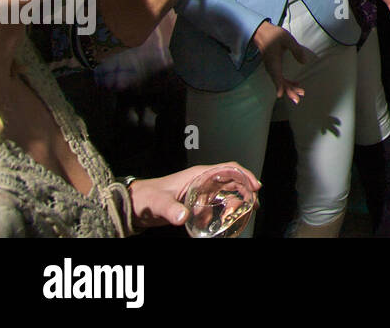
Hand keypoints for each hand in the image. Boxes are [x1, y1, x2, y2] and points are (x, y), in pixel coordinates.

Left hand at [127, 163, 260, 229]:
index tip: (256, 186)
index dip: (244, 175)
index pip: (228, 169)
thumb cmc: (146, 197)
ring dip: (237, 202)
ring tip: (244, 213)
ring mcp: (200, 192)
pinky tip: (224, 221)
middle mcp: (202, 181)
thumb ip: (171, 210)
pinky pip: (216, 205)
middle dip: (246, 190)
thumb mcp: (159, 203)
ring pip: (226, 193)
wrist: (134, 205)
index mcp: (198, 175)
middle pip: (232, 181)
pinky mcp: (196, 203)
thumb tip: (185, 218)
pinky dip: (223, 212)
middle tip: (254, 205)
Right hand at [251, 21, 314, 103]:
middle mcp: (272, 68)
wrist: (262, 33)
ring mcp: (272, 68)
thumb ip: (296, 50)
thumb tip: (305, 62)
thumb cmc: (274, 35)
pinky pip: (280, 78)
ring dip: (289, 89)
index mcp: (274, 61)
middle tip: (298, 99)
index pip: (276, 76)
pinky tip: (296, 85)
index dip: (279, 86)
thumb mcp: (287, 39)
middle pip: (279, 83)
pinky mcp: (274, 67)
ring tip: (301, 93)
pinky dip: (287, 83)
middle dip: (288, 91)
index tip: (280, 95)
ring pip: (280, 82)